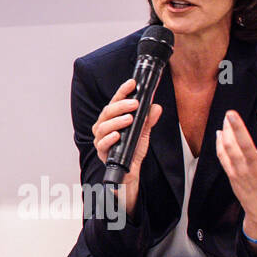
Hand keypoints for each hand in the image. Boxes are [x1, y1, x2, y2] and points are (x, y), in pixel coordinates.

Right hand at [91, 78, 162, 214]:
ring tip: (129, 118)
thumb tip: (155, 106)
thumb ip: (148, 120)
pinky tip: (118, 135)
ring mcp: (101, 139)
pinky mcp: (102, 152)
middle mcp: (103, 127)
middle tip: (135, 103)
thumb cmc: (132, 151)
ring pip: (103, 126)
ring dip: (117, 121)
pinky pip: (102, 143)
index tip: (132, 83)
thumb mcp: (143, 133)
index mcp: (111, 119)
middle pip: (107, 112)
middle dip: (121, 106)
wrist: (129, 173)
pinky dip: (109, 138)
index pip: (115, 101)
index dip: (122, 91)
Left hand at [217, 110, 256, 240]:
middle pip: (245, 146)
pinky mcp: (232, 175)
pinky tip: (220, 134)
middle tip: (230, 113)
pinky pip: (223, 157)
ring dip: (227, 133)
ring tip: (226, 119)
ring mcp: (243, 172)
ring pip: (231, 150)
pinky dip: (220, 145)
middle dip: (238, 129)